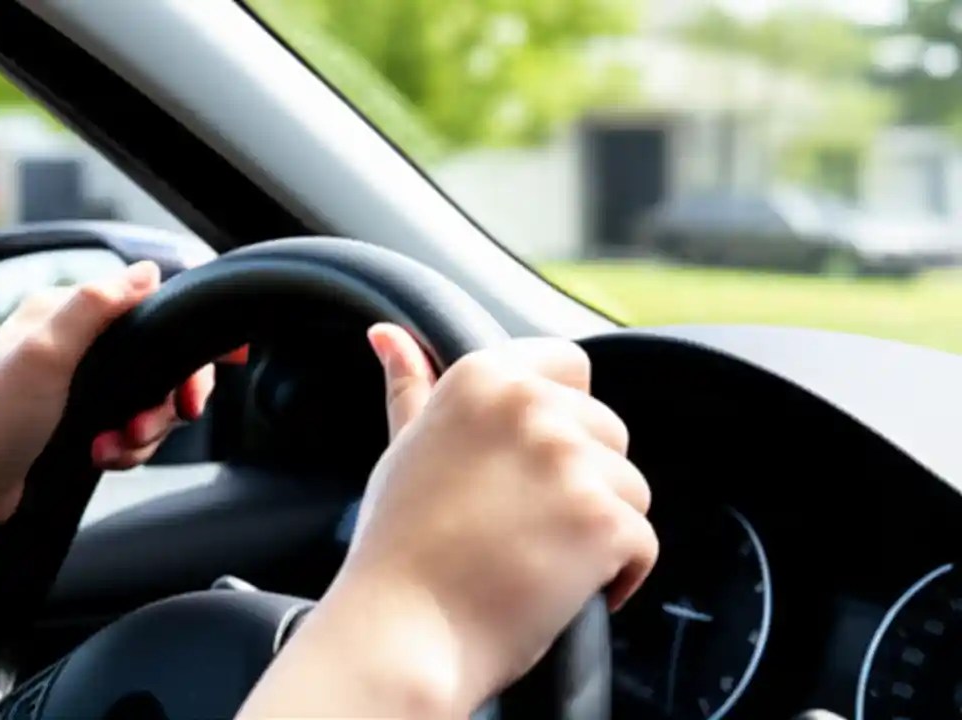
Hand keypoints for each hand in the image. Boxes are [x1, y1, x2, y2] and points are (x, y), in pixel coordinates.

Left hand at [0, 261, 212, 531]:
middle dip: (164, 403)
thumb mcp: (44, 352)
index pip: (151, 311)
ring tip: (111, 449)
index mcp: (66, 314)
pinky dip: (125, 449)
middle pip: (160, 364)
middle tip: (144, 427)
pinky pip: (129, 431)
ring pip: (149, 403)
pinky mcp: (78, 425)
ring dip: (142, 432)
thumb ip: (97, 305)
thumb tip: (150, 270)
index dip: (184, 348)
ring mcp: (78, 386)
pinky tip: (100, 458)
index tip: (194, 388)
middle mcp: (75, 344)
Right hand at [319, 325, 657, 712]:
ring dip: (599, 527)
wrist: (404, 633)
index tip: (532, 461)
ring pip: (630, 486)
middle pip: (606, 430)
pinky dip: (618, 573)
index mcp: (483, 378)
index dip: (561, 416)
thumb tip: (390, 336)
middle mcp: (530, 406)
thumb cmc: (398, 548)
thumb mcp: (402, 450)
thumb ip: (411, 387)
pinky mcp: (603, 519)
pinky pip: (642, 541)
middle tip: (523, 523)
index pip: (569, 366)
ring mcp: (570, 461)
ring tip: (539, 558)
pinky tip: (563, 588)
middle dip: (582, 478)